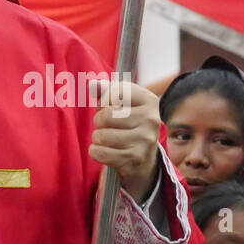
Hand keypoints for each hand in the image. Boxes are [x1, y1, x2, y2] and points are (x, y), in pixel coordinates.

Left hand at [88, 78, 159, 202]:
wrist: (144, 158)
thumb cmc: (128, 124)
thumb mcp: (121, 103)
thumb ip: (105, 91)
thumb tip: (93, 85)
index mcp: (149, 100)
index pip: (115, 92)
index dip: (105, 100)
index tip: (111, 106)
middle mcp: (151, 119)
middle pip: (106, 116)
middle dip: (99, 121)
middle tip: (107, 125)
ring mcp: (144, 140)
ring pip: (101, 136)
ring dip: (97, 138)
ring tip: (107, 138)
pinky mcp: (135, 158)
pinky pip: (100, 152)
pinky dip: (96, 152)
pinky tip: (104, 150)